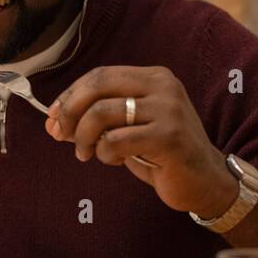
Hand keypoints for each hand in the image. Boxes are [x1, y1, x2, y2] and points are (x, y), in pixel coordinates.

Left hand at [45, 66, 237, 218]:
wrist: (204, 181)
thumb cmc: (160, 153)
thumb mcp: (126, 127)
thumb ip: (95, 118)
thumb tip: (53, 121)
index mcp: (153, 77)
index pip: (98, 76)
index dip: (69, 96)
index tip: (52, 117)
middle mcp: (163, 87)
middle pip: (97, 87)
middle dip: (69, 112)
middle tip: (60, 135)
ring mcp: (168, 110)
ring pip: (101, 113)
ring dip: (84, 137)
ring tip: (88, 153)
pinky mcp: (168, 137)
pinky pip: (115, 140)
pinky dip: (105, 153)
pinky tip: (116, 160)